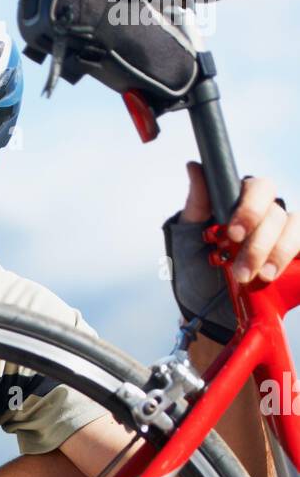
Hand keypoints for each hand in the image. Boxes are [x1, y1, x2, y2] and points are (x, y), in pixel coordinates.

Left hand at [180, 161, 299, 284]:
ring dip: (278, 253)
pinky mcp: (294, 257)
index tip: (234, 234)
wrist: (205, 309)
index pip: (259, 189)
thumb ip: (196, 204)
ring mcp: (282, 235)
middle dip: (259, 243)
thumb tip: (194, 167)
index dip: (250, 209)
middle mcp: (266, 215)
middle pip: (276, 213)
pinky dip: (296, 257)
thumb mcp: (187, 239)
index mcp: (242, 203)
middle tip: (241, 271)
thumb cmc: (195, 269)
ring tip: (260, 278)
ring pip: (295, 228)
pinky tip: (279, 274)